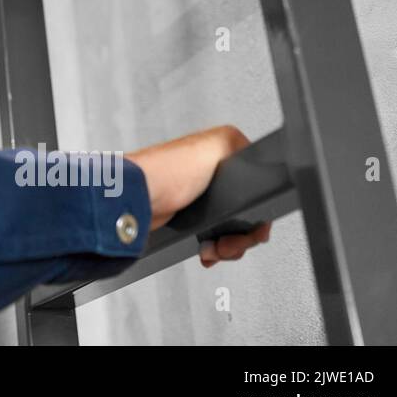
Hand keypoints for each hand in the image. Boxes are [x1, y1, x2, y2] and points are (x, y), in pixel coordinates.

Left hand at [124, 125, 271, 267]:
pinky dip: (214, 247)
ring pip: (233, 228)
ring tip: (216, 250)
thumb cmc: (166, 171)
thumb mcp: (217, 146)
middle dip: (242, 236)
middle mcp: (213, 173)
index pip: (259, 187)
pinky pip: (214, 236)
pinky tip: (208, 251)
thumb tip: (259, 156)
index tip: (252, 228)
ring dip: (229, 245)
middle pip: (248, 212)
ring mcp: (202, 196)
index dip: (258, 212)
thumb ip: (242, 145)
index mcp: (223, 152)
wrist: (137, 200)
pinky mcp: (189, 216)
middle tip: (230, 244)